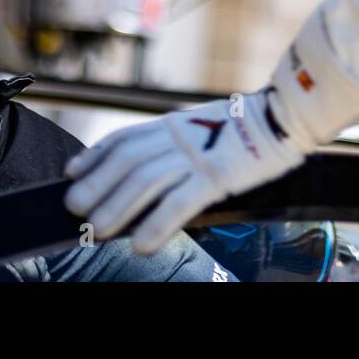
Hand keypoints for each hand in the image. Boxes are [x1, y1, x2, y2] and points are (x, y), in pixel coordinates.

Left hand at [64, 90, 306, 254]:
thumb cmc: (247, 127)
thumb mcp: (201, 125)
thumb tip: (147, 165)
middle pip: (126, 161)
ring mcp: (196, 155)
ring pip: (144, 181)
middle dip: (96, 184)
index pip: (123, 138)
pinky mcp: (217, 175)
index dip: (94, 156)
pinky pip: (179, 202)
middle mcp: (178, 136)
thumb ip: (174, 141)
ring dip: (117, 207)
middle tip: (75, 208)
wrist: (286, 114)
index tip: (73, 173)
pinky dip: (156, 224)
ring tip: (98, 229)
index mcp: (173, 124)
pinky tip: (142, 244)